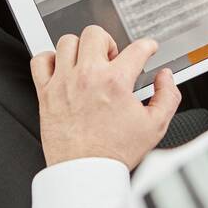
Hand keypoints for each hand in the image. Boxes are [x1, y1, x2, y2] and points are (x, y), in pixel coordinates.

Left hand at [31, 25, 181, 169]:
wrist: (86, 173)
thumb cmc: (115, 153)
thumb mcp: (155, 127)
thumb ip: (167, 97)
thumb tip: (165, 78)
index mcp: (115, 82)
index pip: (136, 49)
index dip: (147, 46)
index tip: (146, 49)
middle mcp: (88, 76)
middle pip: (95, 34)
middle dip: (108, 42)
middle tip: (111, 58)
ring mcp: (63, 82)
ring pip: (66, 42)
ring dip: (79, 49)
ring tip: (86, 62)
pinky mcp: (45, 92)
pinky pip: (40, 60)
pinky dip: (49, 60)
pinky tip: (61, 70)